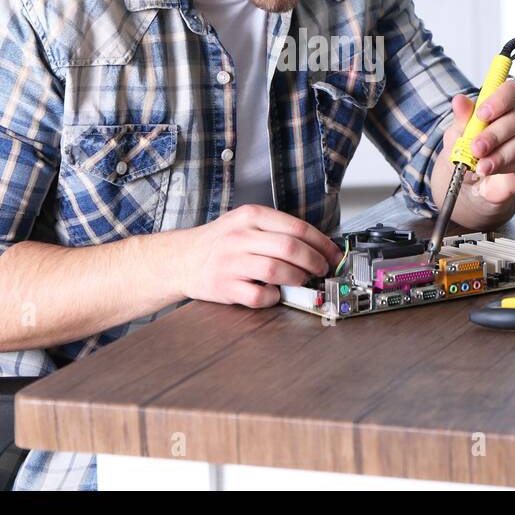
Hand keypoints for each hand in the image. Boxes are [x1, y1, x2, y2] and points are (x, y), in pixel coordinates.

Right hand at [175, 203, 341, 307]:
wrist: (182, 258)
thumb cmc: (220, 242)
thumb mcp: (244, 223)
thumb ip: (275, 230)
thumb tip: (317, 246)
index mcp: (250, 216)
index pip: (296, 227)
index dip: (321, 243)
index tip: (333, 254)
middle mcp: (240, 237)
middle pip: (290, 248)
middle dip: (314, 262)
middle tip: (321, 269)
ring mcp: (231, 262)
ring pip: (277, 271)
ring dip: (298, 279)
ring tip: (303, 281)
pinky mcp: (225, 286)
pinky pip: (259, 295)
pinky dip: (274, 297)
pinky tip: (275, 294)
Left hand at [433, 80, 514, 222]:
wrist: (471, 184)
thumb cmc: (468, 152)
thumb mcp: (457, 135)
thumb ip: (462, 118)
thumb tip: (459, 100)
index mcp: (502, 105)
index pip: (511, 90)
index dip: (500, 99)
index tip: (482, 114)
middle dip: (494, 134)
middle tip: (476, 147)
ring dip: (499, 154)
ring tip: (481, 166)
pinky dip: (506, 165)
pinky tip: (491, 170)